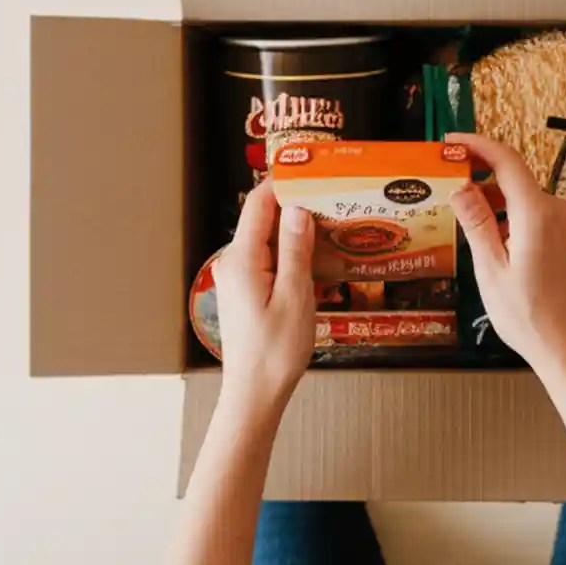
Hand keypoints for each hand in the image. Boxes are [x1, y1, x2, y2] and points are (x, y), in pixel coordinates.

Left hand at [211, 180, 315, 408]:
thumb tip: (298, 209)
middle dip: (296, 205)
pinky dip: (289, 252)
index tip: (312, 171)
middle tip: (332, 199)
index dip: (284, 182)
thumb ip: (296, 250)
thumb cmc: (275, 352)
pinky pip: (267, 258)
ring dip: (295, 230)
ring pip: (267, 239)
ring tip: (330, 226)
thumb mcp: (294, 297)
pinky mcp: (244, 290)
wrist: (254, 393)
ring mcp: (237, 277)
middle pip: (263, 218)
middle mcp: (233, 263)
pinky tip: (315, 258)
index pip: (259, 203)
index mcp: (243, 260)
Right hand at [445, 132, 565, 370]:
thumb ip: (476, 223)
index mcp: (536, 214)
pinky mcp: (562, 234)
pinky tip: (484, 230)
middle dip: (478, 171)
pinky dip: (505, 212)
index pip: (506, 161)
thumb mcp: (490, 268)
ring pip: (519, 194)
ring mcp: (561, 222)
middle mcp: (554, 210)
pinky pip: (529, 211)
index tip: (450, 142)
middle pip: (512, 175)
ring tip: (458, 208)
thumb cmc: (527, 313)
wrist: (564, 343)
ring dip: (490, 195)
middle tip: (444, 175)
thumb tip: (459, 187)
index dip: (477, 145)